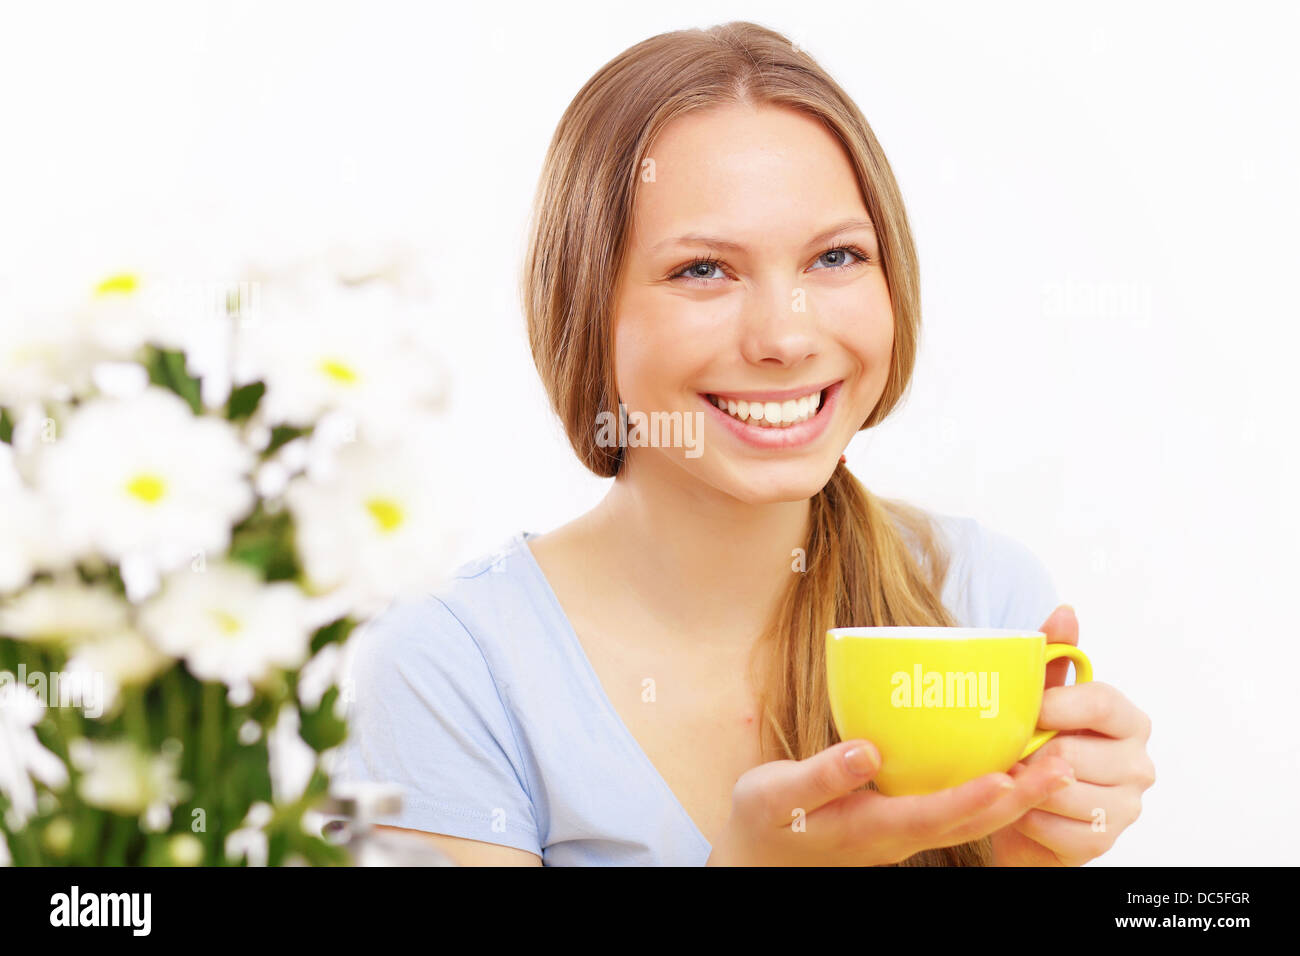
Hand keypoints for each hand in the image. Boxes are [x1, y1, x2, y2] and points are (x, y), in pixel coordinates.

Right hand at [706, 737, 1074, 866]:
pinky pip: (958, 809)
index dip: (972, 798)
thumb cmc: (765, 820)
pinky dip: (991, 791)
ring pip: (972, 819)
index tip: (1008, 779)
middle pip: (971, 822)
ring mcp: (905, 832)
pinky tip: (1007, 765)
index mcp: (870, 828)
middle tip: (1062, 765)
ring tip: (1054, 765)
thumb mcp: (778, 792)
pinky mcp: (904, 821)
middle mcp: (898, 835)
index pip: (933, 815)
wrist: (760, 856)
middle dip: (1020, 797)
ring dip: (1017, 796)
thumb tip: (866, 751)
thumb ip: (823, 774)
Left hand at [990, 605, 1155, 865]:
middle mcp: (1138, 763)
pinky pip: (1056, 830)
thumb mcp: (1042, 699)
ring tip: (1012, 779)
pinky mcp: (1103, 842)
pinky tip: (1022, 811)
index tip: (1026, 710)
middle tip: (1007, 753)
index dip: (1056, 705)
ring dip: (1024, 788)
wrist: (1024, 811)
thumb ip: (1054, 656)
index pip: (1100, 702)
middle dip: (1029, 754)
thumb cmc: (1036, 746)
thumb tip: (1065, 611)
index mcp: (1127, 720)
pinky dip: (1028, 821)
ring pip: (1062, 793)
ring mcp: (1126, 806)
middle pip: (1073, 752)